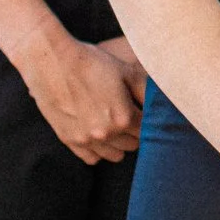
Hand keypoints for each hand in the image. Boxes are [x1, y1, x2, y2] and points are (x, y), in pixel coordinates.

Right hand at [12, 25, 141, 164]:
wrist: (53, 61)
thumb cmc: (93, 63)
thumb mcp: (127, 72)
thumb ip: (148, 93)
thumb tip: (165, 107)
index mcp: (123, 117)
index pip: (148, 132)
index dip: (149, 122)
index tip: (145, 113)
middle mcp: (105, 133)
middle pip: (133, 145)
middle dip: (135, 133)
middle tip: (131, 116)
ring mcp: (85, 139)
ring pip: (115, 155)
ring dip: (119, 143)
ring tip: (116, 125)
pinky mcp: (68, 140)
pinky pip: (92, 158)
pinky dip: (99, 150)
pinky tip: (100, 134)